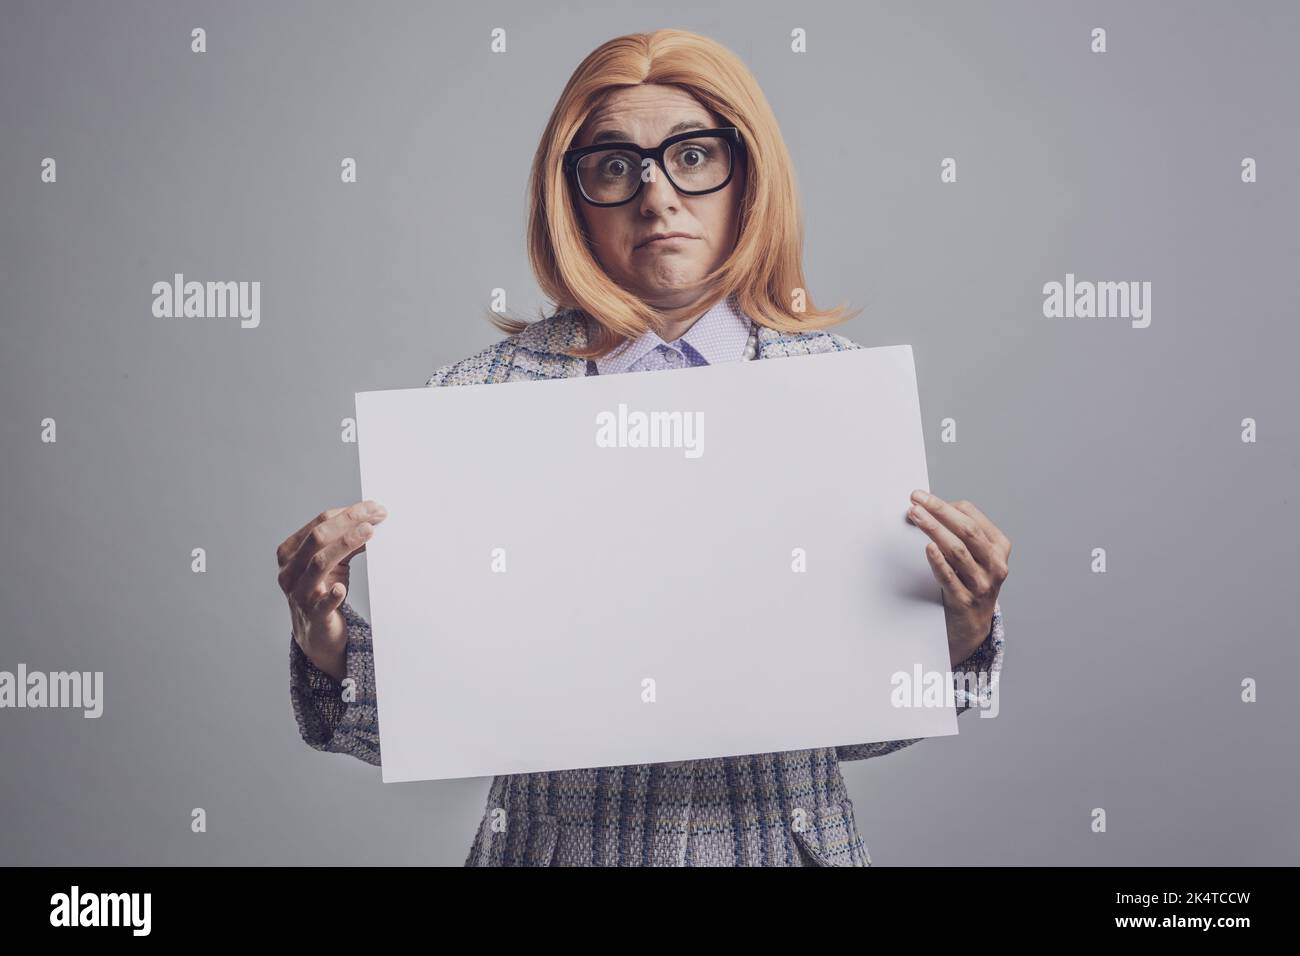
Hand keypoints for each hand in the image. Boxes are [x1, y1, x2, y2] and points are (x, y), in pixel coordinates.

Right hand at [276, 500, 387, 680]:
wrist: (317, 634)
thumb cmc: (324, 591)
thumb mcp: (333, 563)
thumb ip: (345, 543)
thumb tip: (371, 520)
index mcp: (291, 553)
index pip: (318, 523)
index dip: (347, 513)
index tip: (374, 508)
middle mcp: (290, 572)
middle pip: (317, 537)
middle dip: (348, 521)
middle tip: (375, 514)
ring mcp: (300, 594)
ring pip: (319, 563)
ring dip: (345, 544)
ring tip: (367, 532)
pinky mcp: (314, 616)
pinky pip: (322, 604)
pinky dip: (332, 594)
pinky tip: (341, 588)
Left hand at [906, 490, 1010, 666]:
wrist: (972, 626)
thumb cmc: (970, 583)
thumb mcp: (976, 557)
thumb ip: (960, 534)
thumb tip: (930, 508)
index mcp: (999, 548)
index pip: (973, 517)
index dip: (946, 505)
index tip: (922, 497)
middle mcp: (995, 565)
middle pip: (967, 531)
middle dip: (940, 511)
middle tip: (917, 499)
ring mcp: (981, 584)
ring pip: (958, 551)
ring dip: (934, 530)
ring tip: (915, 516)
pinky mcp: (964, 601)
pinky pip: (950, 578)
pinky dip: (939, 561)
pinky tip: (928, 547)